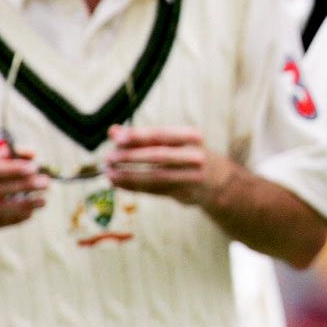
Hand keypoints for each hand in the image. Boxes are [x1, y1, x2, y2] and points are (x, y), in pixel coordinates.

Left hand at [104, 125, 228, 205]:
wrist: (218, 180)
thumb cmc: (186, 154)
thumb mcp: (172, 141)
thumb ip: (142, 137)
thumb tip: (113, 132)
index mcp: (192, 137)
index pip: (161, 134)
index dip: (137, 136)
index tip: (115, 137)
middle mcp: (195, 156)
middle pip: (158, 156)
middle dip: (130, 157)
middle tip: (109, 158)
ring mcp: (192, 177)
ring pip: (155, 177)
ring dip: (129, 175)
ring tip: (109, 173)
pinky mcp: (185, 193)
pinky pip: (155, 190)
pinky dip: (134, 187)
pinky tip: (118, 183)